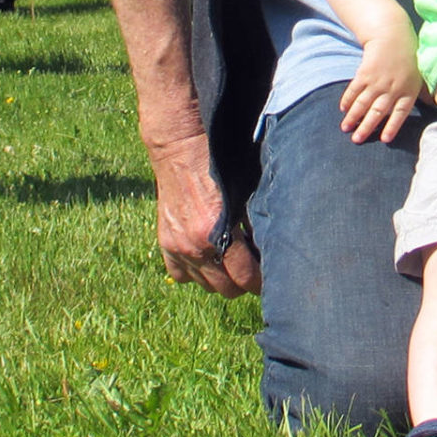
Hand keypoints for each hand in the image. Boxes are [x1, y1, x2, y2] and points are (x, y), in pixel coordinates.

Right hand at [147, 129, 260, 296]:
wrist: (179, 147)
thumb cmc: (218, 164)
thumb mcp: (244, 192)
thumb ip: (255, 224)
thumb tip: (271, 248)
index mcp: (217, 233)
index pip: (246, 277)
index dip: (261, 280)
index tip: (270, 276)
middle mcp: (195, 246)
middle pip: (227, 288)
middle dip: (243, 281)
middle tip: (253, 268)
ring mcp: (178, 247)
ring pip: (206, 285)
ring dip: (221, 277)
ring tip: (232, 262)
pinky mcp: (165, 243)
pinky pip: (181, 275)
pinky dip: (195, 271)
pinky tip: (206, 257)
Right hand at [339, 34, 422, 143]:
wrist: (392, 36)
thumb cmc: (408, 58)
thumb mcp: (418, 76)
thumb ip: (420, 93)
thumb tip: (433, 107)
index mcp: (407, 91)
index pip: (400, 113)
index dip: (392, 126)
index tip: (385, 139)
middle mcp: (392, 88)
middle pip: (377, 112)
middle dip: (366, 128)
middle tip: (357, 140)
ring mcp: (377, 81)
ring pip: (362, 104)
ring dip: (353, 117)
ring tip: (345, 128)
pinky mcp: (364, 73)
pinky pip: (354, 90)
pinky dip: (347, 100)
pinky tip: (343, 109)